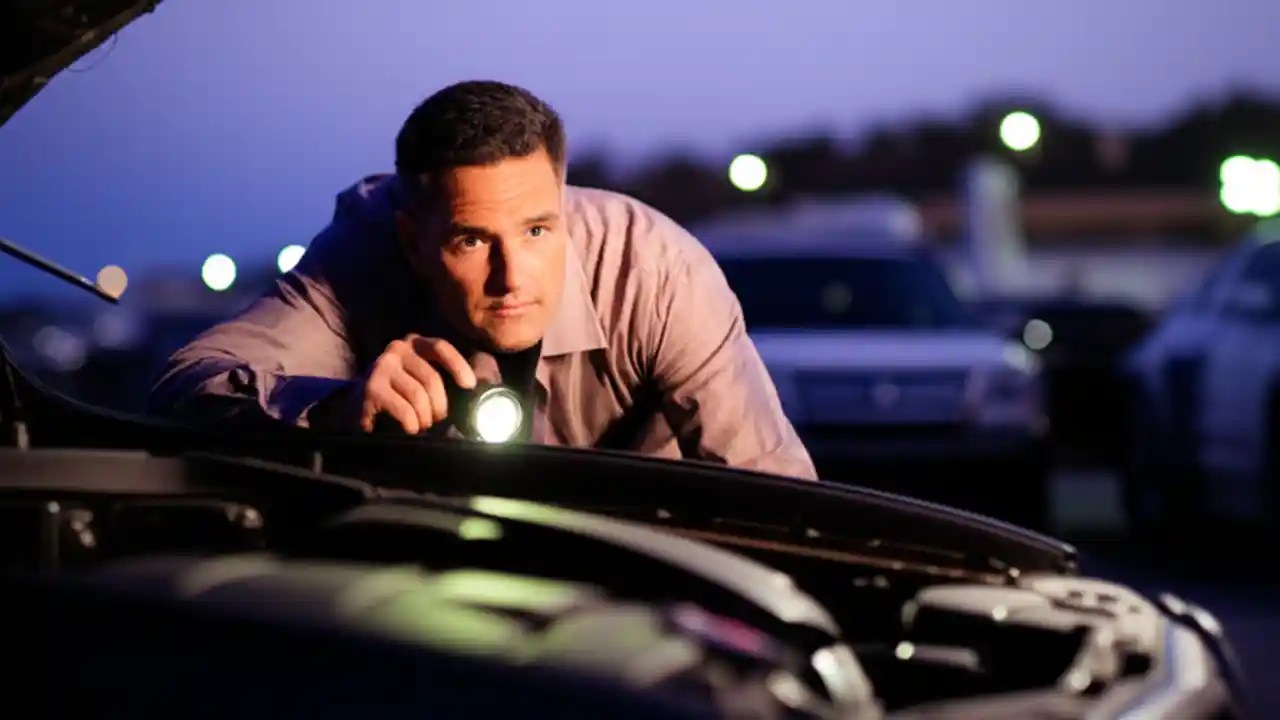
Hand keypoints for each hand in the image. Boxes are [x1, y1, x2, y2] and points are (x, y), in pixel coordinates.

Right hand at [320, 335, 477, 433]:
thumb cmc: (399, 391)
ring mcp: (382, 367)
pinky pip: (403, 409)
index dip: (458, 365)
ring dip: (425, 417)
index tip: (469, 386)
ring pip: (417, 396)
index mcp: (415, 343)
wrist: (356, 402)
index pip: (440, 347)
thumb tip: (479, 385)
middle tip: (438, 418)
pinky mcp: (371, 389)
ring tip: (423, 424)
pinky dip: (411, 423)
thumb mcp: (420, 376)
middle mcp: (397, 349)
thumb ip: (444, 374)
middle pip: (431, 378)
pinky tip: (410, 428)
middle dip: (440, 404)